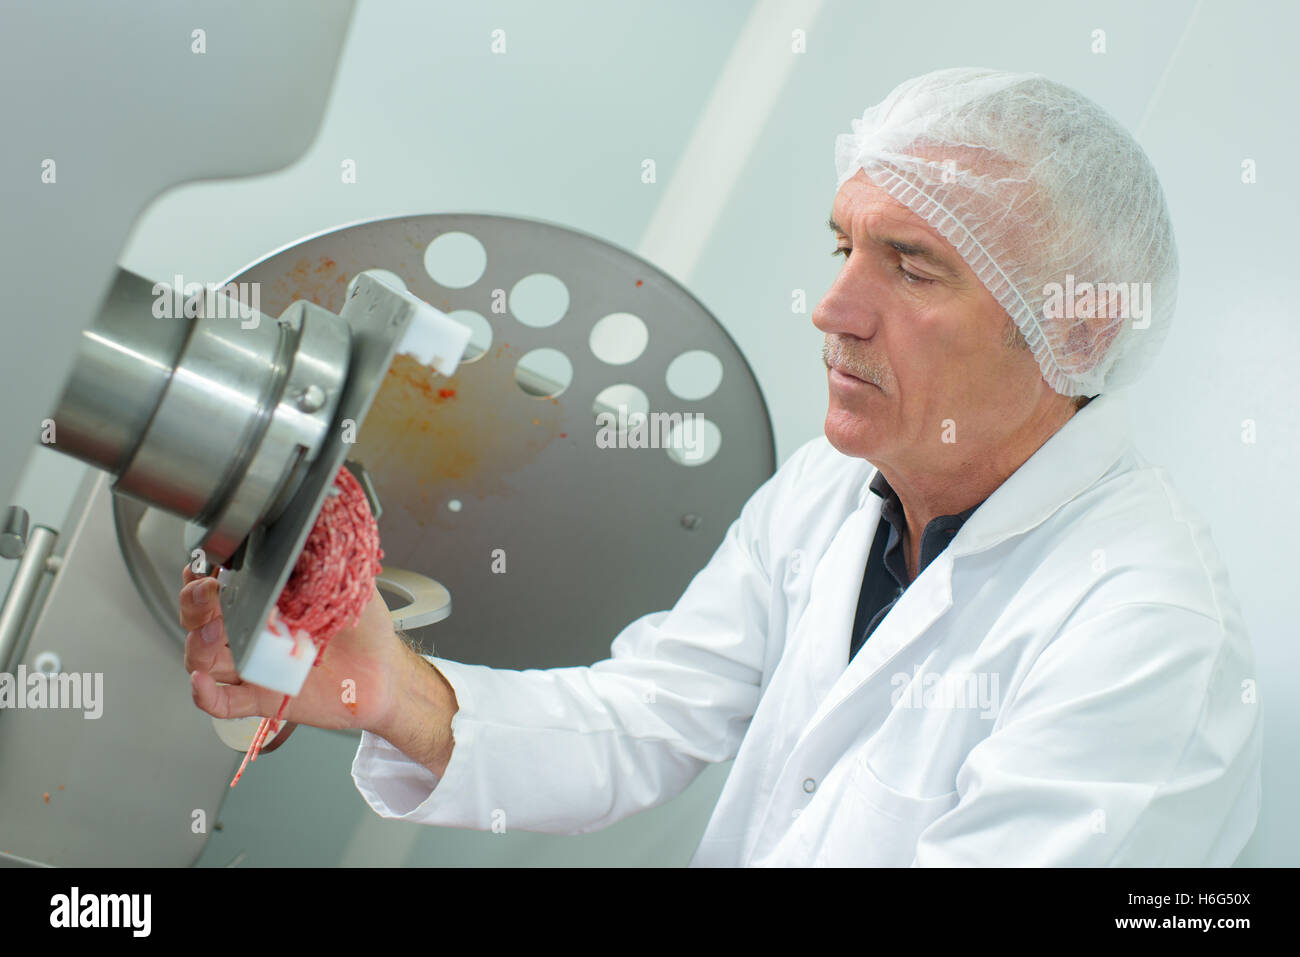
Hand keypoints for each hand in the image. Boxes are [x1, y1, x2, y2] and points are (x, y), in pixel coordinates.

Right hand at [180, 563, 404, 734]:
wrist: (386, 673)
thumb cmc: (364, 629)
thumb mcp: (348, 584)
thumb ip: (325, 558)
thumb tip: (309, 528)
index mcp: (266, 601)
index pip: (218, 584)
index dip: (202, 574)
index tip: (207, 564)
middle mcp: (252, 632)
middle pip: (198, 618)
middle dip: (194, 603)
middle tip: (208, 592)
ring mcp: (253, 665)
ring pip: (202, 658)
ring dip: (199, 644)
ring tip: (213, 632)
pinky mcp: (263, 697)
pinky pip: (223, 702)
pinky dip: (205, 694)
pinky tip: (202, 682)